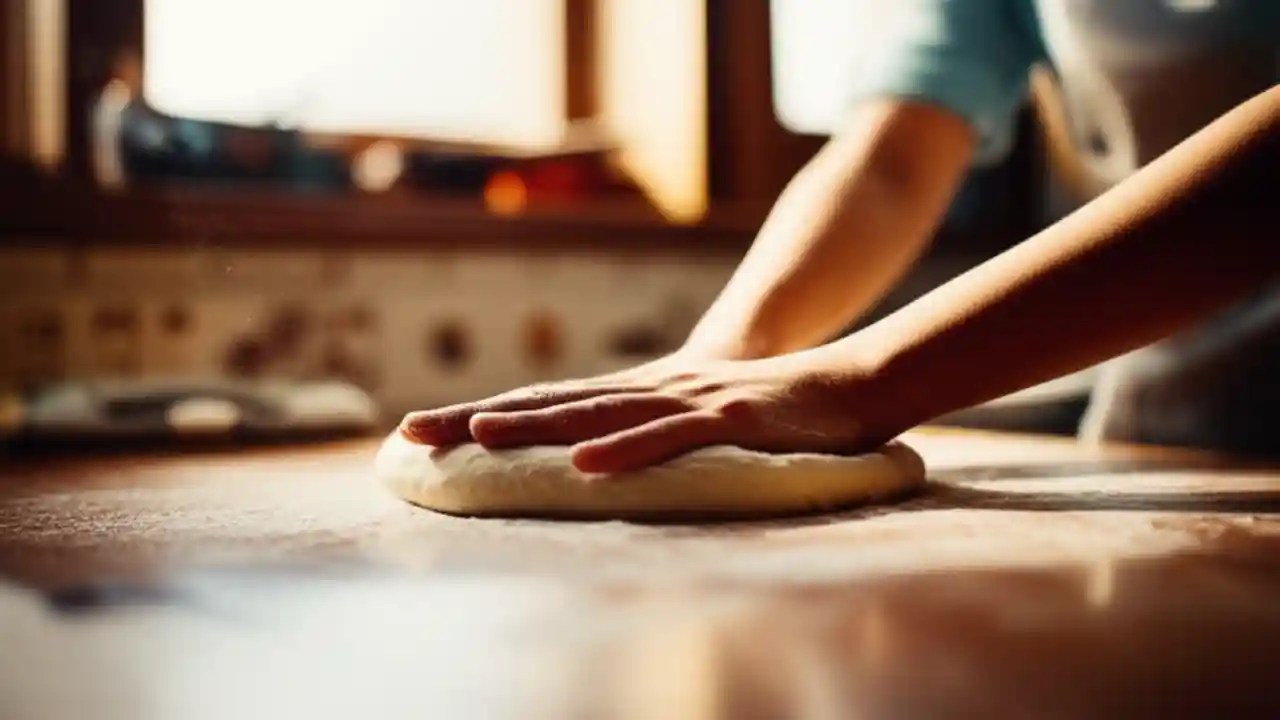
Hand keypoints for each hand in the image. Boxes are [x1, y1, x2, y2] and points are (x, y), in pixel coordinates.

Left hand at [399, 351, 895, 472]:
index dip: (480, 417)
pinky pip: (670, 435)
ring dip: (535, 424)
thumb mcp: (695, 424)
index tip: (420, 434)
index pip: (545, 406)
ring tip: (475, 437)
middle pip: (552, 404)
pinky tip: (585, 464)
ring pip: (599, 412)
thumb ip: (647, 435)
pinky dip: (626, 449)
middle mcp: (649, 389)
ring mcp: (687, 398)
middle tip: (411, 433)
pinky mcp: (729, 416)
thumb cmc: (771, 413)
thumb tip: (592, 459)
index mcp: (636, 396)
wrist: (848, 384)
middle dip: (477, 419)